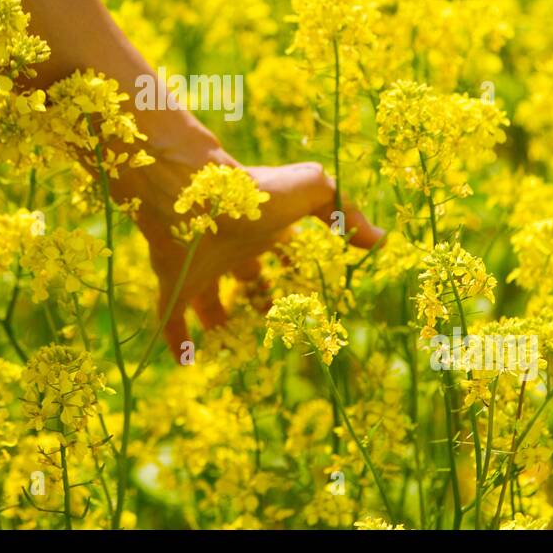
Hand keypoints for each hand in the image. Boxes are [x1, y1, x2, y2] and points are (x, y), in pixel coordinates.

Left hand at [130, 145, 382, 355]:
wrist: (192, 195)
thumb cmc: (255, 193)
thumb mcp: (310, 192)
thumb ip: (344, 210)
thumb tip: (380, 238)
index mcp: (261, 228)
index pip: (279, 249)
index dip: (293, 266)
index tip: (308, 291)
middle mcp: (230, 248)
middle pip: (246, 277)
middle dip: (260, 297)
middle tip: (278, 326)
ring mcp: (200, 267)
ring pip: (210, 300)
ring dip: (223, 323)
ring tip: (238, 350)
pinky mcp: (174, 284)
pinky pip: (172, 318)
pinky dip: (178, 339)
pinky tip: (188, 361)